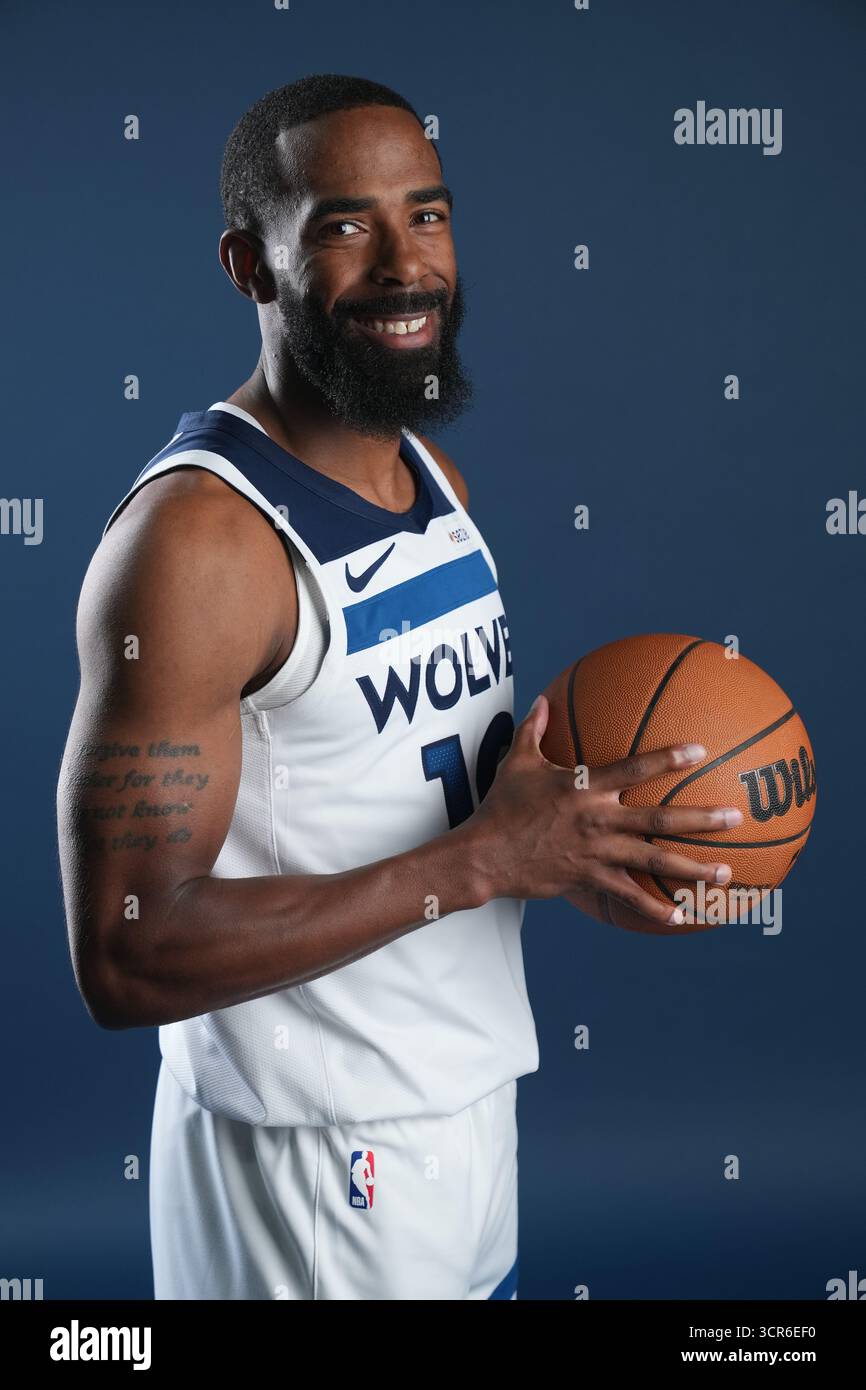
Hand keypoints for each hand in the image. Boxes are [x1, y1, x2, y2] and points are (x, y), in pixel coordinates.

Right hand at [465, 693, 742, 929]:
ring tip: (725, 872)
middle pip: (661, 820)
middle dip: (703, 819)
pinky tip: (681, 914)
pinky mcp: (590, 878)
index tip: (701, 751)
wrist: (486, 855)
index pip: (636, 767)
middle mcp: (599, 819)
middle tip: (736, 817)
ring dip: (694, 868)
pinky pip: (629, 896)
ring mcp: (598, 852)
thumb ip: (534, 729)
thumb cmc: (501, 806)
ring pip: (655, 862)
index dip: (669, 758)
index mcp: (586, 786)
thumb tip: (542, 698)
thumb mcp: (516, 762)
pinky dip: (655, 906)